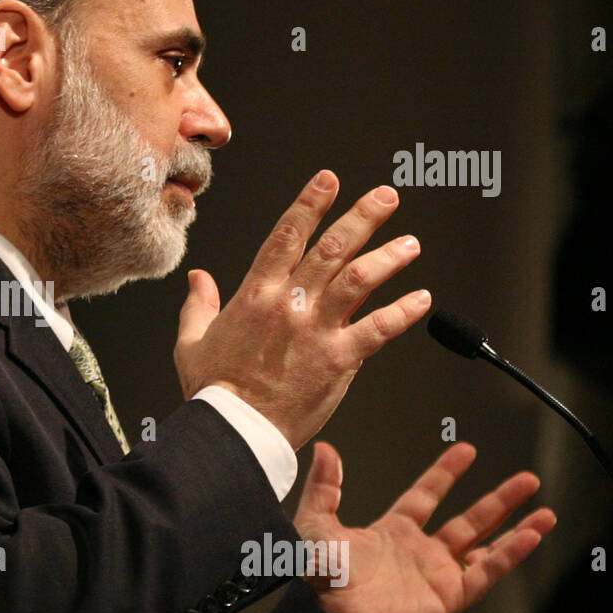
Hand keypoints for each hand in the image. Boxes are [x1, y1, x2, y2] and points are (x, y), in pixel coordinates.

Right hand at [174, 170, 428, 449]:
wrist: (234, 430)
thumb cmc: (214, 394)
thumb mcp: (192, 342)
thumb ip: (197, 305)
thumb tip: (197, 279)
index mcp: (255, 295)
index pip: (286, 235)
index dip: (310, 204)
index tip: (328, 181)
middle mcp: (289, 305)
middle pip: (332, 248)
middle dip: (362, 217)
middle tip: (385, 198)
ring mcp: (316, 331)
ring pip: (359, 280)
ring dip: (389, 258)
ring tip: (410, 244)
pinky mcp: (338, 360)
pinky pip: (378, 329)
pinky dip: (402, 312)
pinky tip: (421, 299)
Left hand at [293, 440, 557, 612]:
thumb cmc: (314, 578)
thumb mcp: (315, 522)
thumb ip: (324, 485)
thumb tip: (326, 449)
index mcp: (389, 533)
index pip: (425, 496)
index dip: (445, 474)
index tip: (466, 451)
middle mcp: (417, 553)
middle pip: (468, 520)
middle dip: (498, 500)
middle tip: (526, 480)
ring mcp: (435, 575)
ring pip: (485, 546)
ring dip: (515, 528)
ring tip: (544, 511)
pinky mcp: (446, 598)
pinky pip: (485, 573)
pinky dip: (510, 555)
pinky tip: (531, 535)